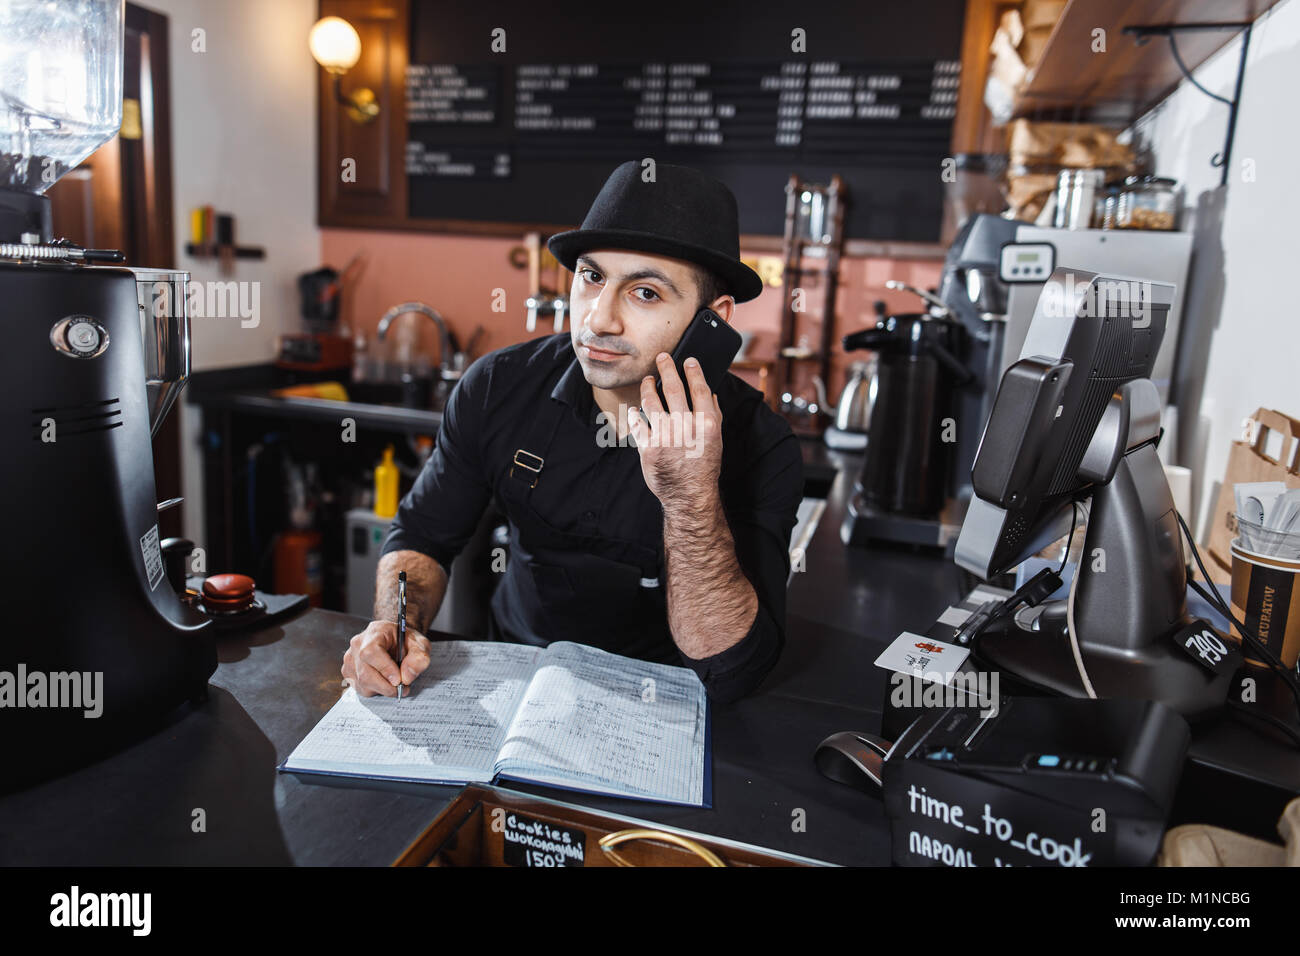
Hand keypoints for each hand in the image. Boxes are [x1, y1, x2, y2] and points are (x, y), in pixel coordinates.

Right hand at [341, 620, 431, 696]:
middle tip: (403, 688)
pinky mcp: (348, 672)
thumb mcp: (421, 645)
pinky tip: (384, 681)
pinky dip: (376, 690)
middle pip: (365, 673)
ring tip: (395, 683)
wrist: (396, 641)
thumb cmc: (406, 641)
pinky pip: (360, 688)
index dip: (384, 669)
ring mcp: (350, 659)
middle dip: (387, 686)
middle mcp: (358, 644)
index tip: (399, 680)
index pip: (371, 652)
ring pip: (363, 684)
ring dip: (382, 689)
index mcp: (375, 631)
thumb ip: (419, 658)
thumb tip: (406, 677)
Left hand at [629, 353, 722, 504]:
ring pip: (651, 401)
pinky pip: (637, 423)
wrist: (689, 494)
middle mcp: (685, 426)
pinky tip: (634, 409)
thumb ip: (714, 415)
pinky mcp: (648, 447)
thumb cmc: (704, 467)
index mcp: (706, 423)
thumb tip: (710, 393)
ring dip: (648, 386)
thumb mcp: (717, 440)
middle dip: (667, 368)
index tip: (688, 360)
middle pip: (674, 388)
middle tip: (662, 357)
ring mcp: (665, 436)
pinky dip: (634, 413)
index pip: (699, 389)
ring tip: (647, 380)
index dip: (693, 371)